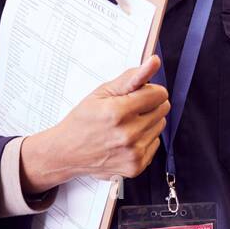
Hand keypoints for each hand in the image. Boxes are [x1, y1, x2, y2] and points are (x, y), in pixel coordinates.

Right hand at [19, 55, 169, 192]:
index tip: (137, 94)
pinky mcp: (136, 166)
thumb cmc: (83, 120)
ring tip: (124, 125)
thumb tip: (154, 62)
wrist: (66, 152)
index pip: (159, 94)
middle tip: (128, 110)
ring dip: (147, 122)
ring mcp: (133, 153)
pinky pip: (155, 143)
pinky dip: (144, 139)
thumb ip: (132, 77)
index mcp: (118, 112)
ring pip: (160, 126)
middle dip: (148, 105)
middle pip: (163, 109)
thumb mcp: (102, 92)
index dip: (149, 91)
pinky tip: (126, 140)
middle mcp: (128, 134)